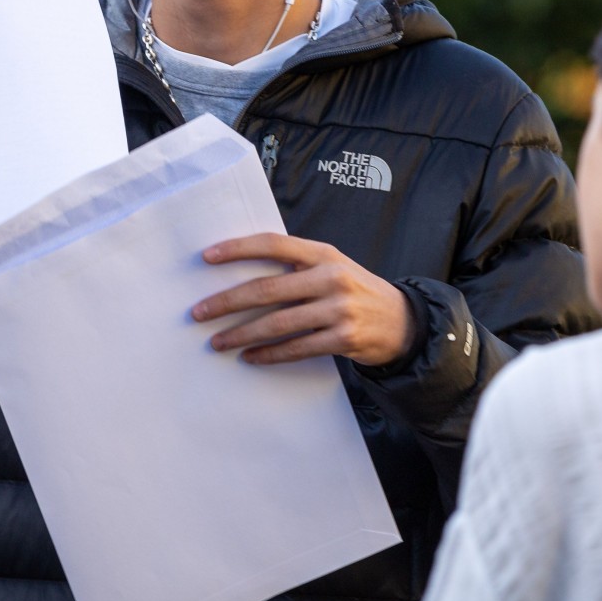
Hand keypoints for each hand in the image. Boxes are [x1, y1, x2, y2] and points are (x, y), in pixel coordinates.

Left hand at [192, 234, 415, 366]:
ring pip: (278, 324)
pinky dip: (269, 354)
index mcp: (323, 253)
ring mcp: (338, 309)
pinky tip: (249, 356)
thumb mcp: (332, 266)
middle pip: (267, 289)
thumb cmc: (354, 291)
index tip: (207, 257)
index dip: (238, 248)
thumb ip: (296, 265)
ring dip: (242, 334)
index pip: (274, 244)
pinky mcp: (344, 338)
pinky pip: (296, 348)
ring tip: (217, 342)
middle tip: (199, 312)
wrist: (403, 322)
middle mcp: (330, 277)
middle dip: (227, 302)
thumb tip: (242, 271)